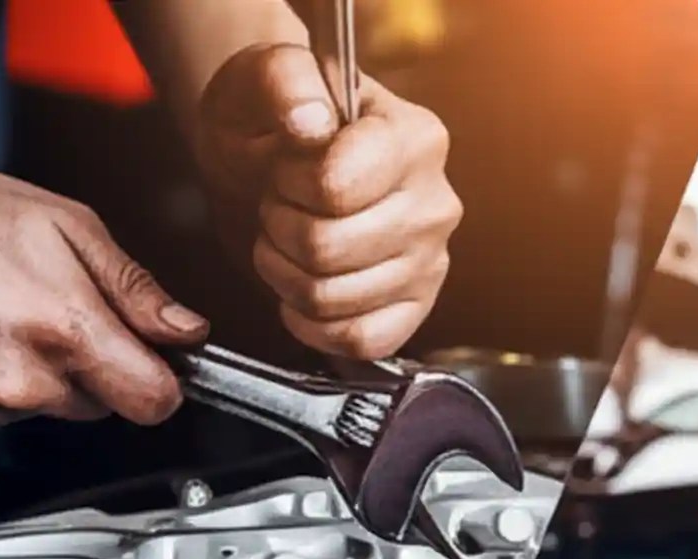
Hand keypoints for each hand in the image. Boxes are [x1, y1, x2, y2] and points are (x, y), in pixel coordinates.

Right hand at [0, 172, 208, 429]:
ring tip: (9, 312)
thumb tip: (188, 330)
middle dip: (94, 364)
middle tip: (55, 309)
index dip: (160, 379)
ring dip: (41, 369)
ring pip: (50, 406)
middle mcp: (24, 377)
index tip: (153, 358)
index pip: (154, 402)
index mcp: (68, 329)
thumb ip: (135, 290)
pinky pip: (0, 409)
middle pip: (103, 405)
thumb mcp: (71, 228)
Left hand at [195, 44, 460, 359]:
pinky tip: (306, 289)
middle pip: (328, 248)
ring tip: (291, 240)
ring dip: (287, 274)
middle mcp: (437, 202)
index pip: (335, 187)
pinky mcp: (416, 308)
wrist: (271, 166)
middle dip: (281, 230)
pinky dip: (314, 324)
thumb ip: (284, 80)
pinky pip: (360, 340)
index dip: (289, 183)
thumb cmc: (271, 125)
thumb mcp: (260, 79)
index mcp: (416, 138)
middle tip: (285, 205)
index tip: (288, 166)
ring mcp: (432, 261)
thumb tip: (311, 122)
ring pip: (334, 298)